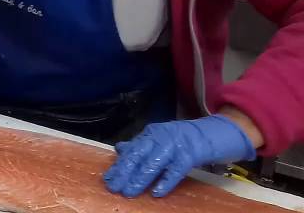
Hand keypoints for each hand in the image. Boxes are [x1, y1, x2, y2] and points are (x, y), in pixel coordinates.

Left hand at [104, 115, 256, 197]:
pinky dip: (165, 181)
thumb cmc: (185, 140)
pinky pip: (176, 169)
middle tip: (114, 187)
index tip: (107, 179)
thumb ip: (141, 145)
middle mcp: (160, 137)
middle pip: (138, 155)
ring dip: (140, 178)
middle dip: (124, 172)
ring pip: (153, 162)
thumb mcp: (160, 139)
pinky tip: (156, 193)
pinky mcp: (190, 154)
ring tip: (129, 192)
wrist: (216, 132)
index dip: (119, 165)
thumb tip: (119, 149)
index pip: (131, 150)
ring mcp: (175, 144)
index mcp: (151, 134)